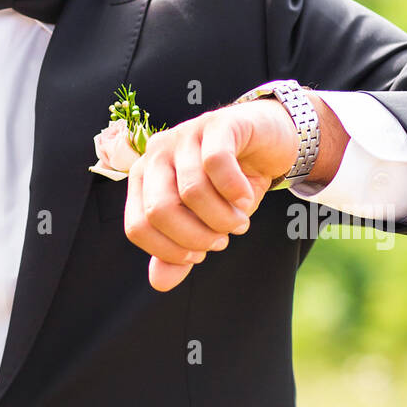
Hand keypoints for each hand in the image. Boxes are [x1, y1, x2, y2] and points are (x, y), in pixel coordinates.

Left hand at [123, 100, 299, 291]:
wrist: (269, 142)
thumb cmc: (229, 184)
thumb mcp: (205, 222)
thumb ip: (180, 252)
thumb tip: (159, 283)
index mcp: (143, 178)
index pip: (138, 227)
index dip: (170, 251)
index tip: (200, 254)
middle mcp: (157, 154)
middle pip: (159, 211)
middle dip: (196, 237)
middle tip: (222, 239)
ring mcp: (185, 134)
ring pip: (192, 191)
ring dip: (222, 218)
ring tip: (239, 221)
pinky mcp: (218, 124)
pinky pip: (217, 163)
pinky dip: (235, 192)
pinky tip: (246, 199)